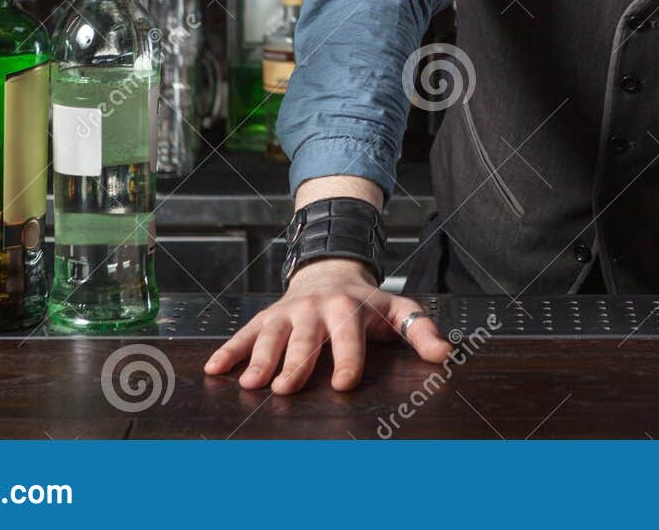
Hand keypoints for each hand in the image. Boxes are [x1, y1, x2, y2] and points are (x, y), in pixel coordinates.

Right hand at [203, 258, 452, 394]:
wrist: (330, 272)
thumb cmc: (367, 303)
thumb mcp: (398, 309)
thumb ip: (421, 331)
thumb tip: (445, 355)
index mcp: (349, 310)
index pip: (349, 338)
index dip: (348, 360)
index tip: (344, 384)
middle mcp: (315, 311)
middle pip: (305, 340)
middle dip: (296, 363)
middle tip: (284, 387)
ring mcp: (288, 314)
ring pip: (271, 336)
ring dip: (258, 359)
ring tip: (250, 383)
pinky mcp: (266, 318)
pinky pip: (244, 333)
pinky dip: (229, 351)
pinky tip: (214, 369)